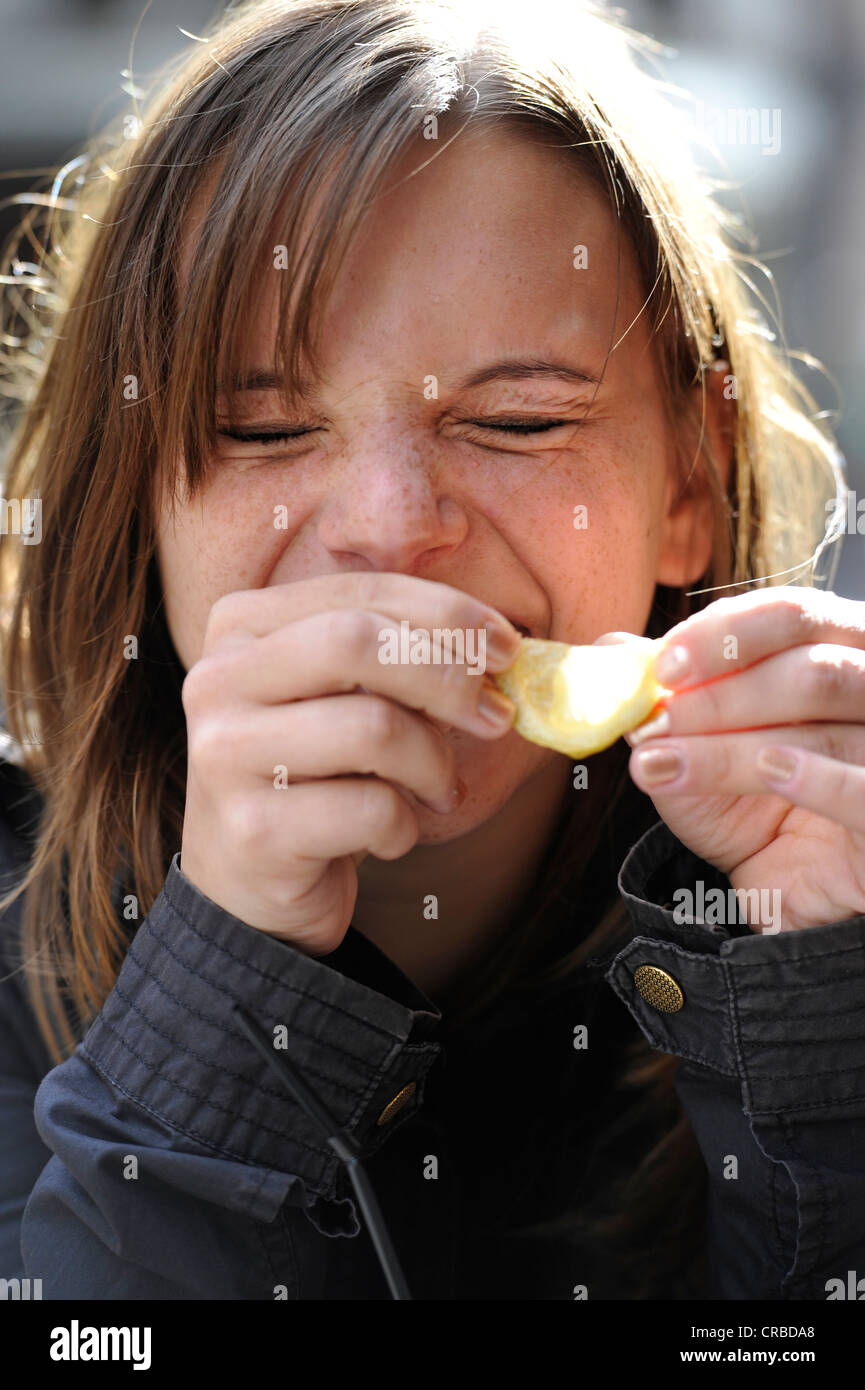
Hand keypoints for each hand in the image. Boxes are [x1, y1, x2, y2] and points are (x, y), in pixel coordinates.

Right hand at [180, 573, 518, 951]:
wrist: (248, 884)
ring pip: (373, 728)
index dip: (449, 615)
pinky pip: (370, 810)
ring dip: (433, 764)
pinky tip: (389, 835)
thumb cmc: (315, 774)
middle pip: (358, 643)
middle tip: (494, 718)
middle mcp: (217, 681)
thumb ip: (399, 655)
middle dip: (448, 678)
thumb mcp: (344, 697)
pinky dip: (404, 825)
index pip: (363, 593)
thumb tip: (499, 646)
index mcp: (241, 627)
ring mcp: (225, 756)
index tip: (507, 649)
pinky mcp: (253, 831)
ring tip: (438, 789)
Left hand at [617, 587, 864, 932]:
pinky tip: (767, 771)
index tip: (662, 667)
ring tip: (663, 764)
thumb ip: (669, 694)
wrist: (800, 890)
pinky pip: (864, 790)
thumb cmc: (757, 803)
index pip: (793, 615)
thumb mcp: (701, 745)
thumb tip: (611, 647)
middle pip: (814, 669)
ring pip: (825, 728)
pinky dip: (813, 777)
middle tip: (657, 722)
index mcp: (841, 649)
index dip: (724, 635)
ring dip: (731, 746)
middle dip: (722, 696)